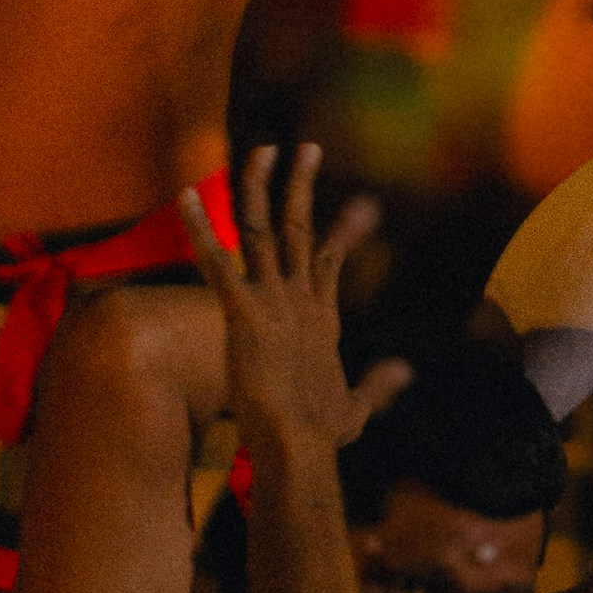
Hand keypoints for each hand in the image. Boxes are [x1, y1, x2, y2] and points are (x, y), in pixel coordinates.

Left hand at [180, 147, 407, 468]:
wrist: (300, 444)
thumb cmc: (323, 433)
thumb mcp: (358, 407)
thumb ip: (379, 385)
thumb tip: (405, 371)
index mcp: (321, 317)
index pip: (334, 259)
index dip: (346, 227)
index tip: (363, 201)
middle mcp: (299, 298)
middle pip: (300, 228)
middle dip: (301, 185)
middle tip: (304, 148)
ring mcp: (273, 301)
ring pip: (262, 231)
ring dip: (258, 188)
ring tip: (260, 151)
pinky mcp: (244, 313)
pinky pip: (217, 263)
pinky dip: (200, 228)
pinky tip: (187, 197)